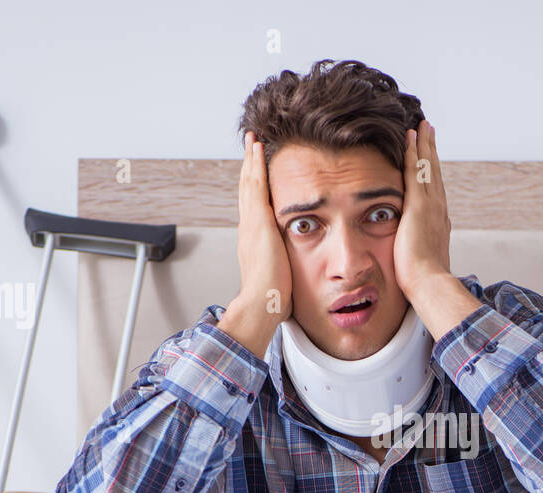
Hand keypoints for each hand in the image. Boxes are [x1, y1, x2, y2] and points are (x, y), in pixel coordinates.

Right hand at [233, 131, 291, 322]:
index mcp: (254, 240)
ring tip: (253, 140)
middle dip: (249, 167)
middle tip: (250, 145)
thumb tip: (295, 273)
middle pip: (247, 189)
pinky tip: (258, 149)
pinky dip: (255, 165)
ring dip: (251, 160)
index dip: (254, 187)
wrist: (262, 302)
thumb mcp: (281, 275)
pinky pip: (255, 184)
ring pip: (249, 182)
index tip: (256, 172)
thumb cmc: (274, 298)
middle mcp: (248, 228)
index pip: (254, 207)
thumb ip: (286, 267)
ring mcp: (251, 223)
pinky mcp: (257, 220)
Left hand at [394, 120, 451, 301]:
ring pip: (428, 167)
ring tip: (421, 126)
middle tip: (429, 130)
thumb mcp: (420, 261)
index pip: (434, 191)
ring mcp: (431, 206)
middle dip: (431, 151)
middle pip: (435, 173)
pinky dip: (414, 152)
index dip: (432, 172)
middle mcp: (439, 210)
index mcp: (439, 223)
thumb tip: (410, 255)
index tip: (429, 157)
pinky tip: (410, 137)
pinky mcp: (419, 205)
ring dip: (424, 145)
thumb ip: (416, 250)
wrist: (428, 283)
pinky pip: (416, 171)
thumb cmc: (422, 280)